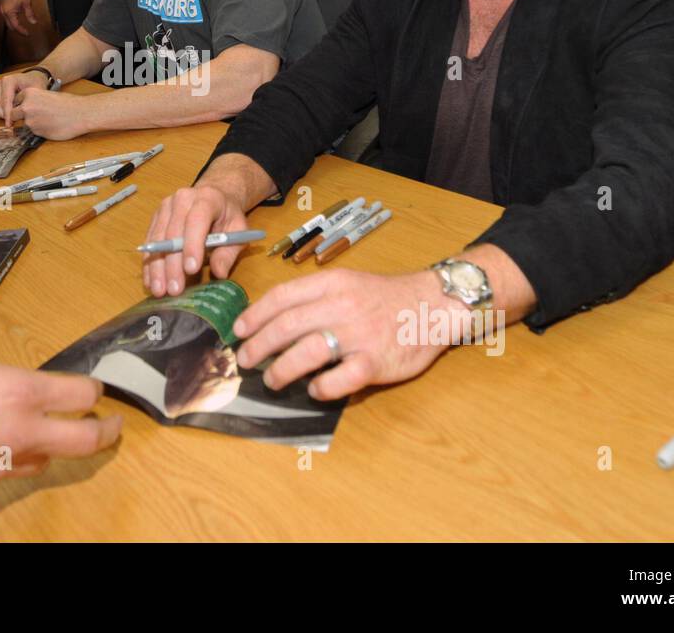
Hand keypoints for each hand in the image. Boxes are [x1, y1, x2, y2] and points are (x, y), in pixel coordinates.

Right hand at [0, 0, 36, 36]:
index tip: (27, 34)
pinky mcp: (3, 10)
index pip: (15, 26)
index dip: (22, 31)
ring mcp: (3, 12)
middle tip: (26, 33)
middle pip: (10, 27)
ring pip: (8, 24)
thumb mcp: (26, 3)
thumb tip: (34, 22)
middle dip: (18, 31)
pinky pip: (7, 20)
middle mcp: (4, 13)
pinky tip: (18, 23)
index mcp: (9, 12)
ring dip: (15, 27)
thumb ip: (30, 13)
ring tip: (23, 29)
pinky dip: (12, 23)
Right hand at [0, 68, 51, 125]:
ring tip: (12, 119)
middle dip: (2, 115)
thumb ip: (28, 102)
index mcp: (9, 81)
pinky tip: (10, 115)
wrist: (33, 78)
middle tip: (11, 123)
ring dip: (0, 114)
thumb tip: (21, 116)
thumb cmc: (35, 83)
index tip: (10, 125)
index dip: (7, 114)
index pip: (5, 100)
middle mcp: (0, 84)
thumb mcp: (35, 92)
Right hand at [0, 352, 121, 498]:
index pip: (81, 393)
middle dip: (106, 432)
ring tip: (42, 435)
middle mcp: (22, 432)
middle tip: (112, 426)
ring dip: (48, 447)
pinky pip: (2, 474)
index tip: (94, 390)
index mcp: (21, 391)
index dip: (92, 390)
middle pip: (86, 440)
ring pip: (43, 461)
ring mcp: (2, 465)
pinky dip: (1, 461)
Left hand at [17, 87, 90, 139]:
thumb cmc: (68, 103)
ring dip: (31, 124)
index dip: (20, 105)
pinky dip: (39, 130)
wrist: (81, 114)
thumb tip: (25, 107)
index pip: (15, 101)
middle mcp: (26, 107)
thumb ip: (34, 100)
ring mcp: (30, 121)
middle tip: (33, 116)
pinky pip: (33, 132)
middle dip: (19, 116)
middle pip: (13, 114)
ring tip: (47, 120)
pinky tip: (51, 126)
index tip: (25, 108)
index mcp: (29, 93)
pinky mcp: (36, 132)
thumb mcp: (48, 94)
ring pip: (23, 125)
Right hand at [142, 185, 248, 297]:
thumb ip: (229, 252)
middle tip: (175, 289)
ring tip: (159, 290)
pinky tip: (149, 281)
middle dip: (173, 265)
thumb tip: (219, 272)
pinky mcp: (156, 217)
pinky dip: (149, 263)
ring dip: (157, 267)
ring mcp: (166, 207)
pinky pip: (150, 242)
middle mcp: (182, 199)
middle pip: (174, 233)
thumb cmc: (227, 215)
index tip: (191, 269)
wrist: (213, 195)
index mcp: (207, 198)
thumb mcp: (238, 231)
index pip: (197, 220)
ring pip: (158, 239)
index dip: (193, 244)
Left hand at [233, 268, 466, 399]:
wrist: (435, 304)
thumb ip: (315, 297)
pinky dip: (321, 388)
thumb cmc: (386, 296)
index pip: (283, 296)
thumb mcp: (348, 282)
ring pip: (307, 352)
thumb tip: (275, 320)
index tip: (239, 329)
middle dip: (259, 345)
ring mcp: (359, 334)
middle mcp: (342, 306)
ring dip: (281, 370)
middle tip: (245, 360)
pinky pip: (340, 379)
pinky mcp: (376, 362)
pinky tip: (314, 391)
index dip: (255, 314)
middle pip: (287, 326)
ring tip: (271, 380)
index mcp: (332, 283)